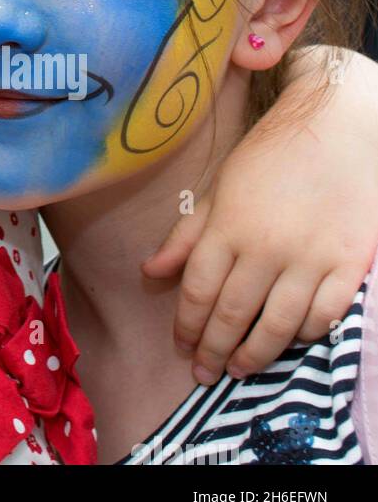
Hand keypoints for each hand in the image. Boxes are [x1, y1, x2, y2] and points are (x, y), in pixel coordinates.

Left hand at [143, 47, 377, 384]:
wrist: (335, 128)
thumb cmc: (270, 156)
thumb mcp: (220, 188)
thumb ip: (188, 234)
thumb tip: (150, 271)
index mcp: (228, 226)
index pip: (198, 290)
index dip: (187, 324)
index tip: (181, 345)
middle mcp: (266, 247)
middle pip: (233, 313)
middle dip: (213, 348)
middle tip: (203, 373)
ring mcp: (311, 258)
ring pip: (278, 324)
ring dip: (256, 354)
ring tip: (239, 369)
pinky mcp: (350, 263)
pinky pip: (326, 315)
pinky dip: (306, 334)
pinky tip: (290, 340)